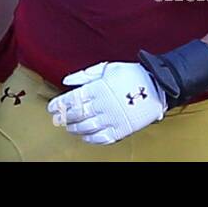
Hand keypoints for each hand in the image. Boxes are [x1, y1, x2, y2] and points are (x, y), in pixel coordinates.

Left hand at [49, 61, 165, 144]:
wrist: (156, 86)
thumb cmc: (131, 74)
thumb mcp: (106, 68)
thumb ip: (84, 75)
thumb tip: (66, 80)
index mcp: (97, 89)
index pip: (71, 100)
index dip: (59, 105)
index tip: (51, 107)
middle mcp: (101, 106)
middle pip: (76, 115)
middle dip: (64, 117)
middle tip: (57, 119)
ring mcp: (111, 119)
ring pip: (86, 128)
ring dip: (75, 129)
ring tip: (69, 127)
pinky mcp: (121, 129)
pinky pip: (102, 138)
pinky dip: (91, 139)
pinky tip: (85, 136)